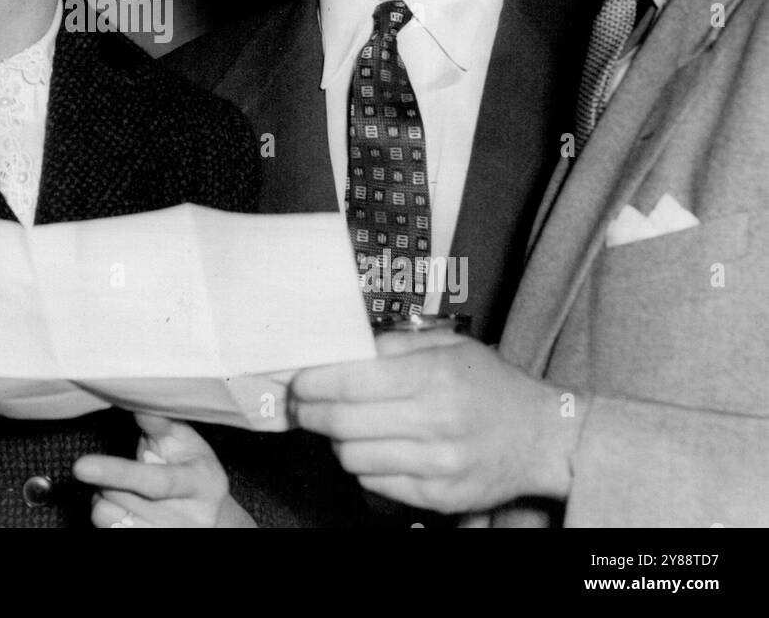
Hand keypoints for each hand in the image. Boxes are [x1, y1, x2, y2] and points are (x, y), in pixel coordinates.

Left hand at [73, 413, 255, 527]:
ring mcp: (169, 537)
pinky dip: (105, 515)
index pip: (155, 482)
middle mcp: (191, 518)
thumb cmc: (190, 466)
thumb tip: (135, 398)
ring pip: (107, 516)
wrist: (209, 514)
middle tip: (118, 466)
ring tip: (123, 488)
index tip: (81, 466)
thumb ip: (159, 422)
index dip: (117, 473)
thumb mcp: (184, 441)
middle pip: (121, 498)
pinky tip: (123, 508)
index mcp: (203, 483)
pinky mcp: (149, 546)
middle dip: (108, 476)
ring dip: (104, 496)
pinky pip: (107, 530)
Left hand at [291, 331, 582, 514]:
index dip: (312, 382)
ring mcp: (437, 464)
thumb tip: (341, 349)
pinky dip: (364, 466)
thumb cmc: (490, 384)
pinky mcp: (438, 496)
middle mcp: (436, 421)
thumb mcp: (450, 345)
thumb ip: (394, 343)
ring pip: (351, 457)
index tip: (299, 380)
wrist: (542, 436)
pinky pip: (375, 483)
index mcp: (435, 375)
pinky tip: (374, 448)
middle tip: (304, 404)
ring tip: (345, 426)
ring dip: (337, 441)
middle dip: (310, 412)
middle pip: (342, 422)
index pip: (350, 381)